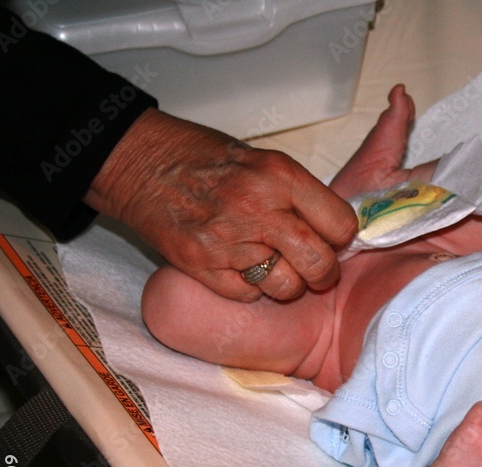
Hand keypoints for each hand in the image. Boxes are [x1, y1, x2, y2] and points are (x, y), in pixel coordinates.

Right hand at [85, 108, 357, 301]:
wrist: (140, 162)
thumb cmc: (206, 158)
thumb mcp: (263, 161)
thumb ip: (298, 194)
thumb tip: (334, 227)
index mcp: (280, 176)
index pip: (340, 223)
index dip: (340, 234)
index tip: (332, 236)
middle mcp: (259, 209)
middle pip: (319, 263)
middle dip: (324, 272)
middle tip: (316, 268)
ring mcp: (229, 241)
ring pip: (287, 286)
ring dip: (287, 284)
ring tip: (274, 266)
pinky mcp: (202, 266)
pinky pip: (247, 294)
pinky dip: (250, 287)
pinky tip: (241, 267)